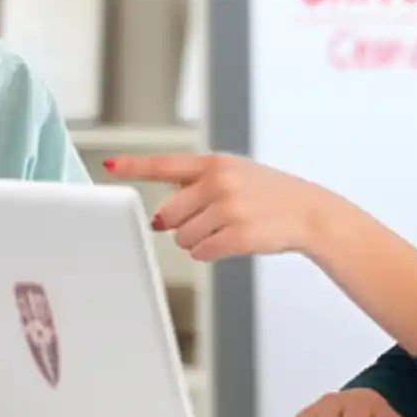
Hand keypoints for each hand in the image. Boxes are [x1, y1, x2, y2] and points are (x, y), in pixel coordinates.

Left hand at [105, 153, 339, 260]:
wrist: (308, 212)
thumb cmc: (265, 193)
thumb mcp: (233, 173)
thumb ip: (195, 184)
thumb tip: (159, 217)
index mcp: (213, 163)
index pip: (164, 164)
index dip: (133, 166)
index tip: (108, 166)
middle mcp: (218, 182)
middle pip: (168, 213)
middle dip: (181, 223)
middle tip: (208, 219)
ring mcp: (229, 208)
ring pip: (182, 237)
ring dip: (197, 240)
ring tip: (225, 228)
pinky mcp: (238, 235)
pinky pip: (200, 252)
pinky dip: (209, 252)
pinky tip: (230, 242)